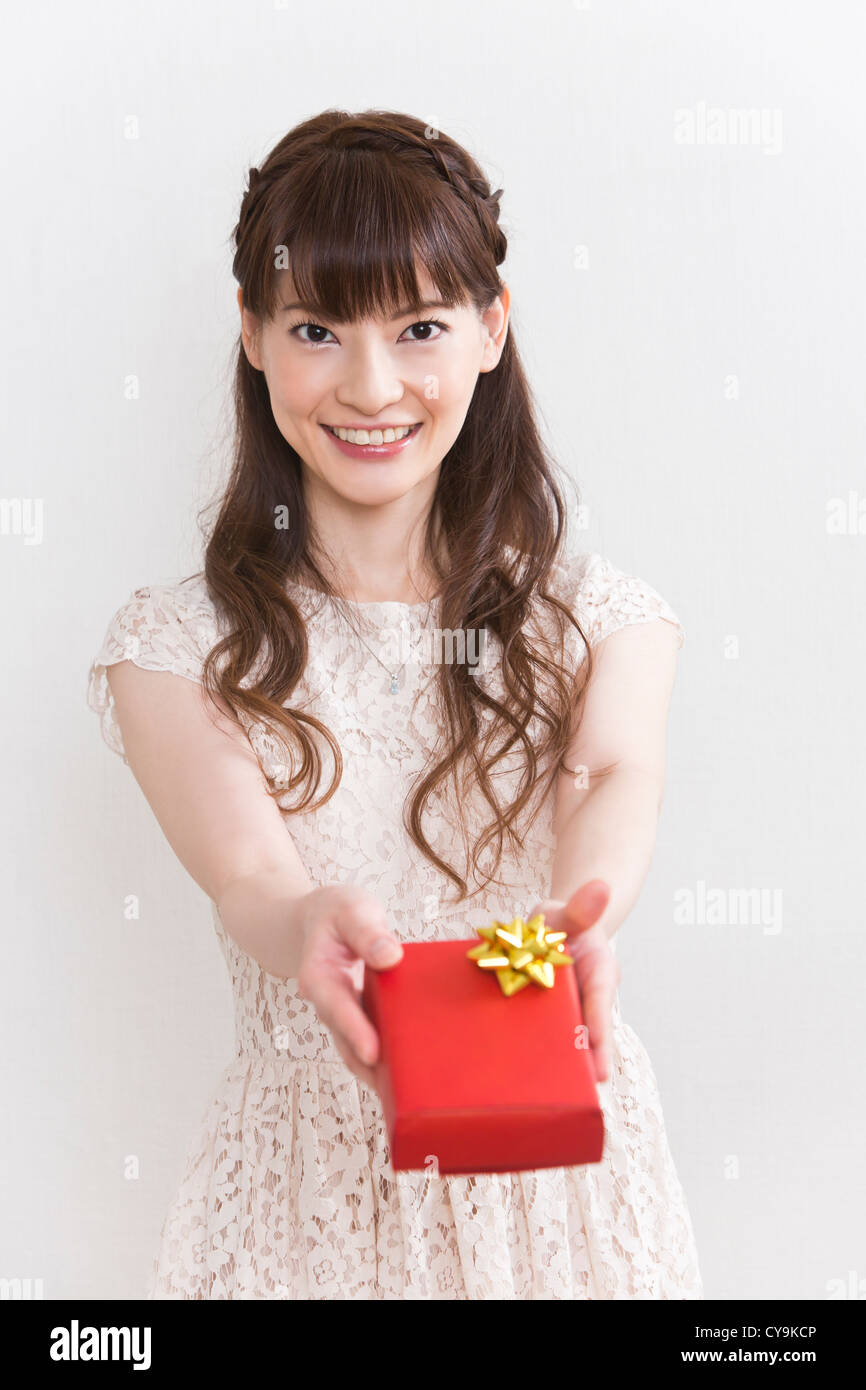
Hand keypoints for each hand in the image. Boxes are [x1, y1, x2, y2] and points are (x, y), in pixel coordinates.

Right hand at [294, 885, 402, 1088]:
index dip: (355, 1031)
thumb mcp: (351, 910)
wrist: (319, 919)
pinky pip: (369, 1041)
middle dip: (369, 1065)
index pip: (337, 1008)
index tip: (373, 1054)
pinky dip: (385, 1058)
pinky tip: (410, 1073)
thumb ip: (368, 932)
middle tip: (399, 1089)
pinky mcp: (357, 1017)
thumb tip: (390, 956)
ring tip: (407, 1093)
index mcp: (318, 976)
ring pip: (355, 1049)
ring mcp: (341, 1014)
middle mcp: (326, 1002)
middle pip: (346, 1040)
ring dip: (377, 1071)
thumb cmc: (336, 913)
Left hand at [526, 880, 618, 1083]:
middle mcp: (585, 1003)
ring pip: (560, 1045)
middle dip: (581, 1062)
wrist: (549, 931)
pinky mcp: (539, 1023)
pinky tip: (504, 1076)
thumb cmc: (563, 923)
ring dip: (551, 1066)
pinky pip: (533, 1040)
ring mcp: (564, 1016)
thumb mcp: (569, 912)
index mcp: (599, 976)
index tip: (601, 1064)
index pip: (601, 1005)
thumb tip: (601, 886)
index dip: (600, 1033)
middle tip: (577, 1091)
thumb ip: (581, 907)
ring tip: (537, 1098)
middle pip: (585, 1037)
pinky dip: (523, 1054)